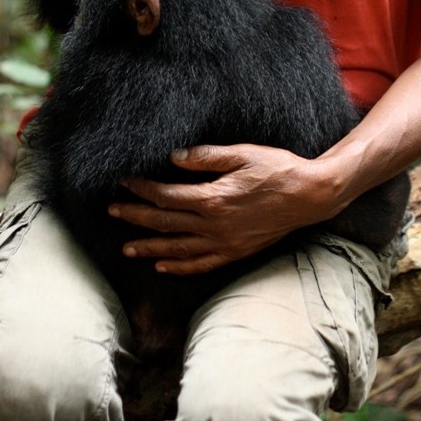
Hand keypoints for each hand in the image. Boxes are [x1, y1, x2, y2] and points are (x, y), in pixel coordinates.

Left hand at [108, 143, 333, 275]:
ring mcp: (225, 243)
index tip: (125, 183)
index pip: (166, 197)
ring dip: (150, 247)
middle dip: (135, 218)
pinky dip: (179, 266)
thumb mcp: (242, 154)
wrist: (309, 196)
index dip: (143, 190)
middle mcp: (215, 226)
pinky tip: (162, 265)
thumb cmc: (278, 169)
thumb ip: (206, 156)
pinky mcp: (235, 252)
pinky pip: (201, 264)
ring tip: (127, 247)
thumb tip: (173, 158)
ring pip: (178, 249)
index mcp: (213, 199)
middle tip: (111, 212)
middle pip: (166, 224)